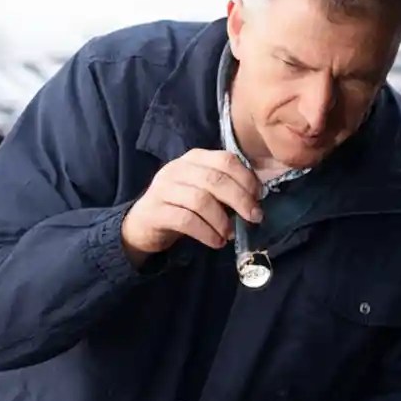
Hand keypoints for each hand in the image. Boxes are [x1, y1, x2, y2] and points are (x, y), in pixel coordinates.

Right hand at [121, 148, 262, 260]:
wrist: (142, 224)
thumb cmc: (181, 206)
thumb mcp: (204, 191)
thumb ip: (226, 189)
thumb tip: (256, 199)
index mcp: (194, 159)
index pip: (226, 160)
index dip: (246, 179)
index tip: (258, 197)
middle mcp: (177, 168)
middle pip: (215, 179)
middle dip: (240, 199)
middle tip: (253, 218)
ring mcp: (163, 188)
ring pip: (200, 200)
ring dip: (222, 220)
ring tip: (230, 234)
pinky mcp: (155, 211)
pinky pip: (186, 221)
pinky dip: (207, 233)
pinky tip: (216, 242)